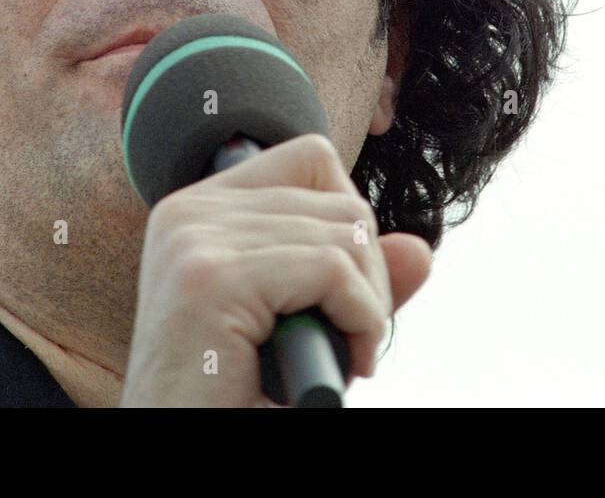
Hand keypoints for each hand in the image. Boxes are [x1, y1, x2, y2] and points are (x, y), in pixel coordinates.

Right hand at [118, 132, 433, 406]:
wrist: (185, 444)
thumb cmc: (234, 396)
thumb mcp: (303, 325)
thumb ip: (355, 281)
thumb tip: (418, 249)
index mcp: (198, 211)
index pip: (311, 159)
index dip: (349, 221)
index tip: (339, 290)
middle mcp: (188, 213)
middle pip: (339, 201)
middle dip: (369, 276)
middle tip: (351, 338)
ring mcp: (194, 240)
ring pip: (345, 235)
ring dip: (367, 306)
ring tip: (343, 354)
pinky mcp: (211, 279)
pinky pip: (333, 271)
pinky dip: (361, 321)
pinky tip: (345, 363)